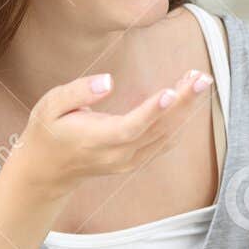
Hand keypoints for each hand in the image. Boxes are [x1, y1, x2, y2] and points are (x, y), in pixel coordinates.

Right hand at [3, 69, 213, 201]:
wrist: (47, 171)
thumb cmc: (47, 132)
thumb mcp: (50, 106)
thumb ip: (78, 92)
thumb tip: (108, 82)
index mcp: (97, 140)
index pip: (130, 127)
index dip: (152, 111)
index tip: (171, 92)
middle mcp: (118, 154)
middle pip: (157, 129)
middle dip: (183, 102)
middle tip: (202, 77)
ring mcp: (130, 160)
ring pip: (166, 135)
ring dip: (186, 108)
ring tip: (199, 80)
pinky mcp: (136, 160)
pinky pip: (165, 142)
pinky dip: (181, 121)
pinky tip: (189, 99)